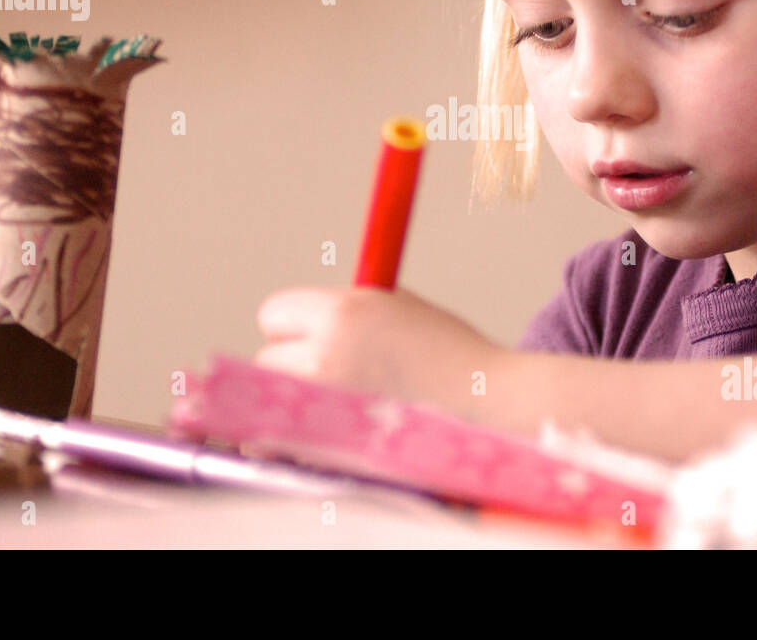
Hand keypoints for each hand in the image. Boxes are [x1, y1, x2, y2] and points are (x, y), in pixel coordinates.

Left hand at [255, 285, 507, 415]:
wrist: (489, 404)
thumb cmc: (450, 355)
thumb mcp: (397, 307)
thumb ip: (346, 310)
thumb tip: (301, 320)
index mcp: (342, 314)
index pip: (274, 312)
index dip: (294, 323)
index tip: (312, 333)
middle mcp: (325, 357)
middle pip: (267, 358)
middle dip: (294, 362)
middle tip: (334, 371)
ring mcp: (325, 407)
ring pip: (276, 400)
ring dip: (300, 400)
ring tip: (348, 400)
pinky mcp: (330, 448)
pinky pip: (291, 439)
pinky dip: (308, 435)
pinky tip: (345, 429)